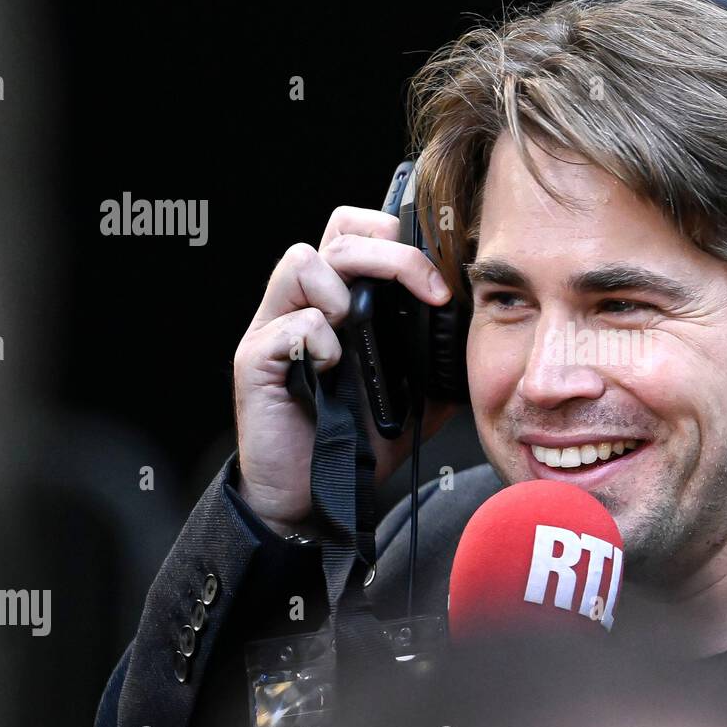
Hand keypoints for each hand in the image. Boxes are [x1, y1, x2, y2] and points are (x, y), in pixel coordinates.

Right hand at [232, 206, 457, 535]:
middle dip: (391, 253)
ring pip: (302, 259)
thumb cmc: (355, 440)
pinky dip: (320, 339)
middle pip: (339, 231)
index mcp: (342, 301)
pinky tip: (332, 368)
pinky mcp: (257, 359)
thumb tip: (469, 333)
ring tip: (356, 332)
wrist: (310, 495)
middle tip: (425, 290)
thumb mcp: (415, 396)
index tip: (440, 287)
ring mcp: (276, 327)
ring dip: (343, 290)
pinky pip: (291, 322)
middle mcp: (306, 303)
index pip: (362, 232)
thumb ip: (435, 360)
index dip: (401, 240)